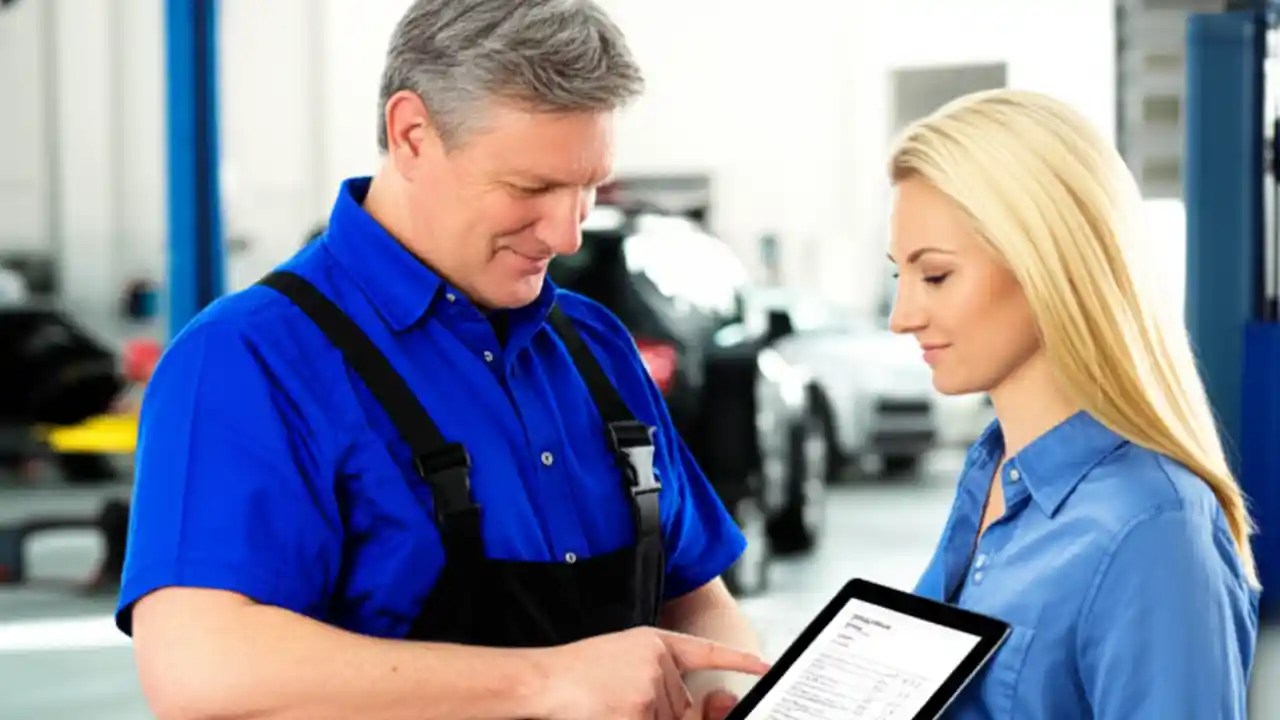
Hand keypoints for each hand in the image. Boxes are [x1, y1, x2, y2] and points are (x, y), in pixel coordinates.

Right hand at [535, 627, 769, 719]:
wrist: (545, 682)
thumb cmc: (575, 674)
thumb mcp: (621, 659)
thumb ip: (654, 675)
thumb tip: (688, 705)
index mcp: (653, 643)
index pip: (704, 652)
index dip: (736, 660)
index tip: (763, 667)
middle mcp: (657, 662)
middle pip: (680, 706)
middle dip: (660, 715)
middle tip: (619, 703)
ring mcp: (650, 688)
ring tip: (609, 706)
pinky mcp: (640, 711)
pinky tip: (611, 712)